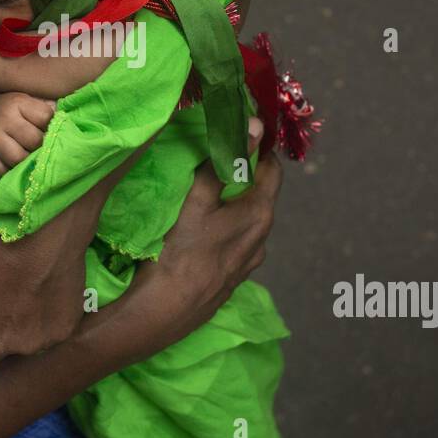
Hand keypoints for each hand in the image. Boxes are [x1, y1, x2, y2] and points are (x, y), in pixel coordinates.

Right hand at [0, 92, 56, 175]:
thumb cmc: (13, 108)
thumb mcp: (30, 100)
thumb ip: (49, 109)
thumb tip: (69, 124)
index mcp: (18, 101)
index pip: (46, 119)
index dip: (51, 128)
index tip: (49, 131)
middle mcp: (3, 117)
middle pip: (34, 141)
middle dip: (41, 147)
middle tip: (41, 147)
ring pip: (18, 159)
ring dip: (26, 162)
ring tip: (28, 157)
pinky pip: (1, 170)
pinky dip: (9, 171)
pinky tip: (13, 164)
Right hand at [115, 117, 281, 359]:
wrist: (164, 312)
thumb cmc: (180, 252)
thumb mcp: (198, 201)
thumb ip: (225, 162)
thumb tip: (256, 125)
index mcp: (260, 215)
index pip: (273, 169)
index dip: (260, 148)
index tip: (241, 133)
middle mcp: (262, 238)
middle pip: (259, 194)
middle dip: (243, 173)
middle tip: (217, 157)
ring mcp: (250, 261)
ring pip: (247, 219)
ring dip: (233, 202)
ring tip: (207, 191)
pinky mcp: (234, 277)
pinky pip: (236, 240)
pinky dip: (226, 226)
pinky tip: (203, 228)